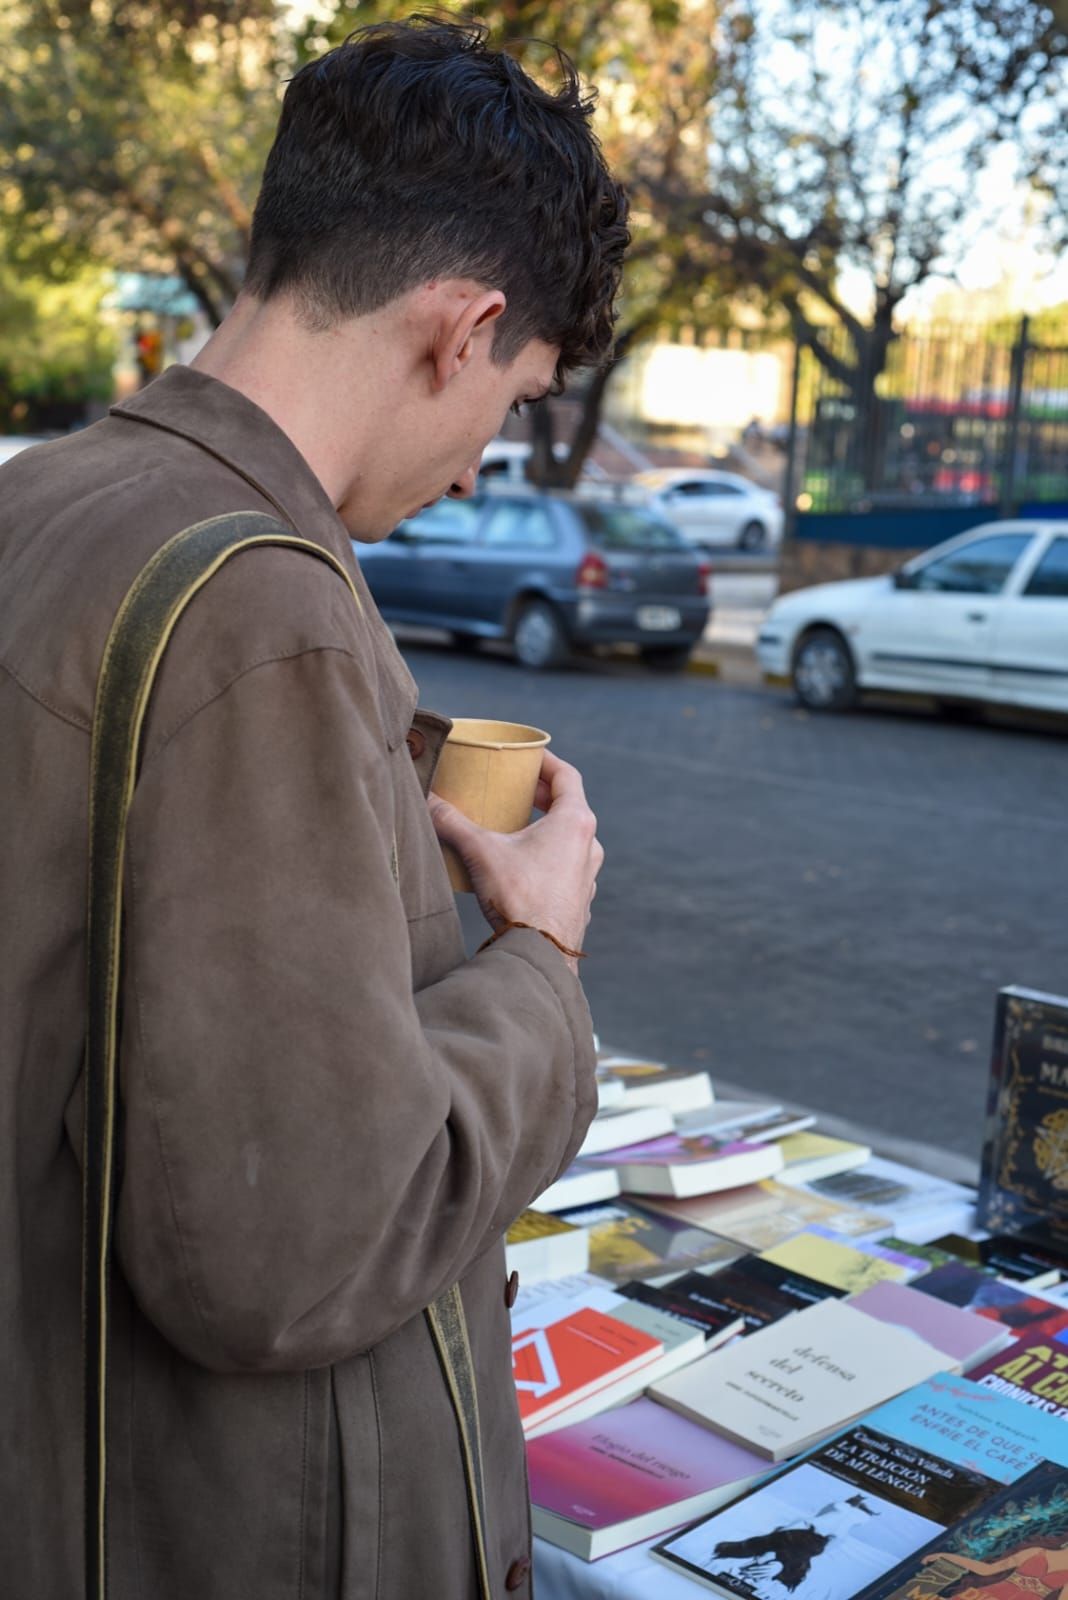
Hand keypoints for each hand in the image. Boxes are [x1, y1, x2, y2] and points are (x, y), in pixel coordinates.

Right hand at [428, 750, 602, 975]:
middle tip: (516, 789)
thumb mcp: (481, 852)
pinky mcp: (579, 900)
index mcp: (575, 822)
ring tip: (515, 828)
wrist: (540, 956)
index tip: (527, 757)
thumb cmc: (519, 899)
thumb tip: (427, 799)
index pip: (567, 776)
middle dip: (541, 795)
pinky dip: (547, 857)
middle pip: (568, 806)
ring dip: (545, 828)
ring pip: (569, 839)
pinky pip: (566, 867)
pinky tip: (522, 867)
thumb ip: (452, 822)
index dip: (546, 761)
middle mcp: (588, 845)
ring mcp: (587, 875)